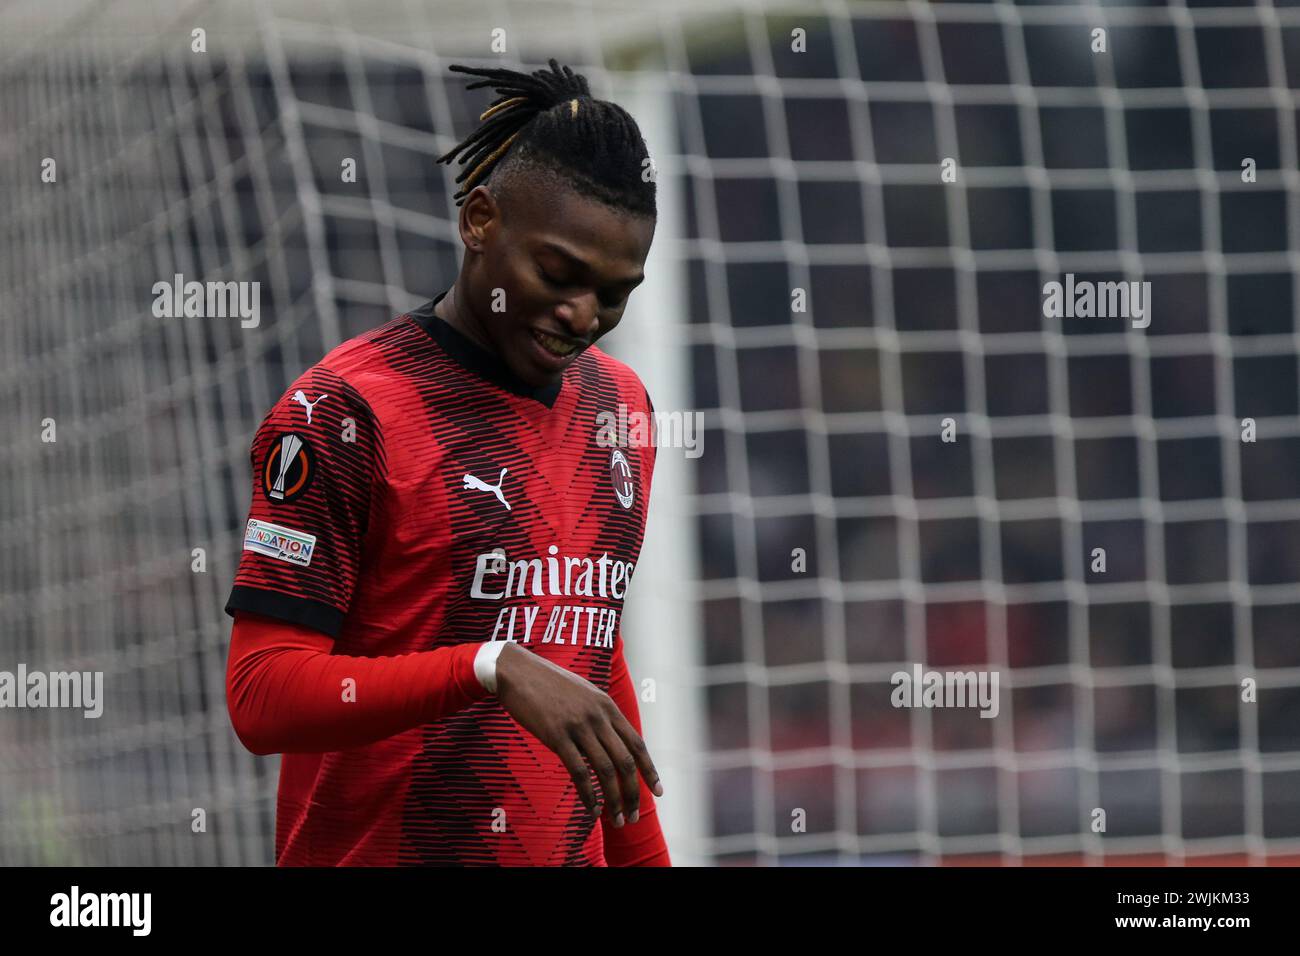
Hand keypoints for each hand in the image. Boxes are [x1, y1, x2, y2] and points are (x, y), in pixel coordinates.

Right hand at [494, 642, 662, 826]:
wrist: (517, 671)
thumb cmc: (548, 684)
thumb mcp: (583, 693)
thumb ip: (599, 715)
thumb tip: (611, 740)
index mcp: (607, 706)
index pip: (637, 744)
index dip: (650, 770)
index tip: (658, 791)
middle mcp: (598, 716)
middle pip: (625, 762)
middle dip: (633, 793)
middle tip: (634, 816)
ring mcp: (578, 726)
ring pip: (605, 770)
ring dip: (614, 800)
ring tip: (617, 820)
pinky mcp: (557, 736)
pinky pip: (579, 772)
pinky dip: (588, 794)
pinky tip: (592, 808)